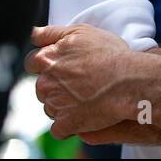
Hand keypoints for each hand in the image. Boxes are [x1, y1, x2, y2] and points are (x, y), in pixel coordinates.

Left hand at [26, 24, 139, 139]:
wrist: (128, 82)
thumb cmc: (109, 55)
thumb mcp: (81, 32)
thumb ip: (51, 33)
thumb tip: (34, 34)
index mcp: (46, 59)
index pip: (32, 63)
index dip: (47, 64)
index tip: (62, 66)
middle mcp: (45, 83)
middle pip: (41, 86)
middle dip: (55, 85)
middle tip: (79, 82)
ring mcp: (54, 105)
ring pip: (50, 107)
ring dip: (62, 104)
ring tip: (85, 97)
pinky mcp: (65, 124)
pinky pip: (59, 128)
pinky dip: (69, 124)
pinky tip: (84, 114)